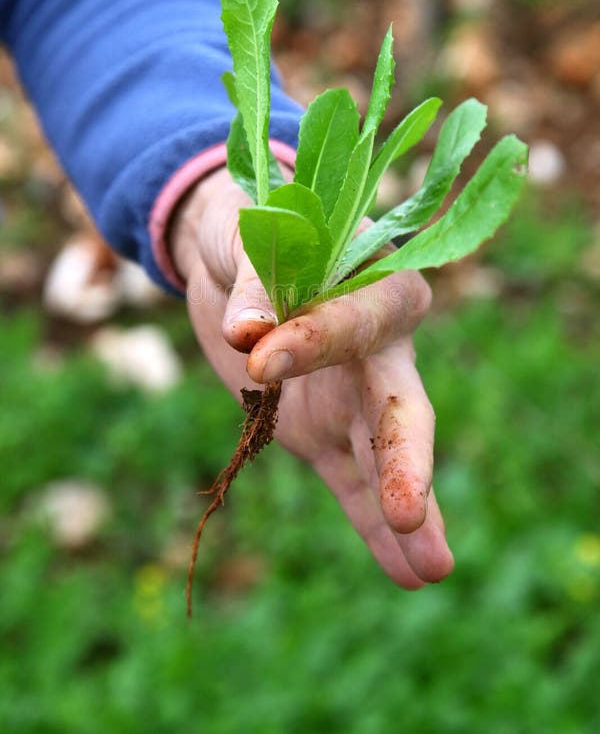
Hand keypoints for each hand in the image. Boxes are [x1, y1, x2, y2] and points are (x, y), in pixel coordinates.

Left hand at [171, 166, 453, 586]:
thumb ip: (254, 275)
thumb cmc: (248, 224)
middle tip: (405, 511)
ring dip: (404, 509)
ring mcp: (353, 393)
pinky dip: (370, 524)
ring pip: (384, 454)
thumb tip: (248, 332)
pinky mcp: (319, 428)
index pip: (363, 317)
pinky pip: (348, 480)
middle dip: (405, 457)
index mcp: (373, 279)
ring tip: (432, 571)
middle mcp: (378, 344)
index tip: (261, 358)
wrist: (230, 254)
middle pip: (402, 403)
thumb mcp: (244, 229)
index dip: (321, 338)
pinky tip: (406, 573)